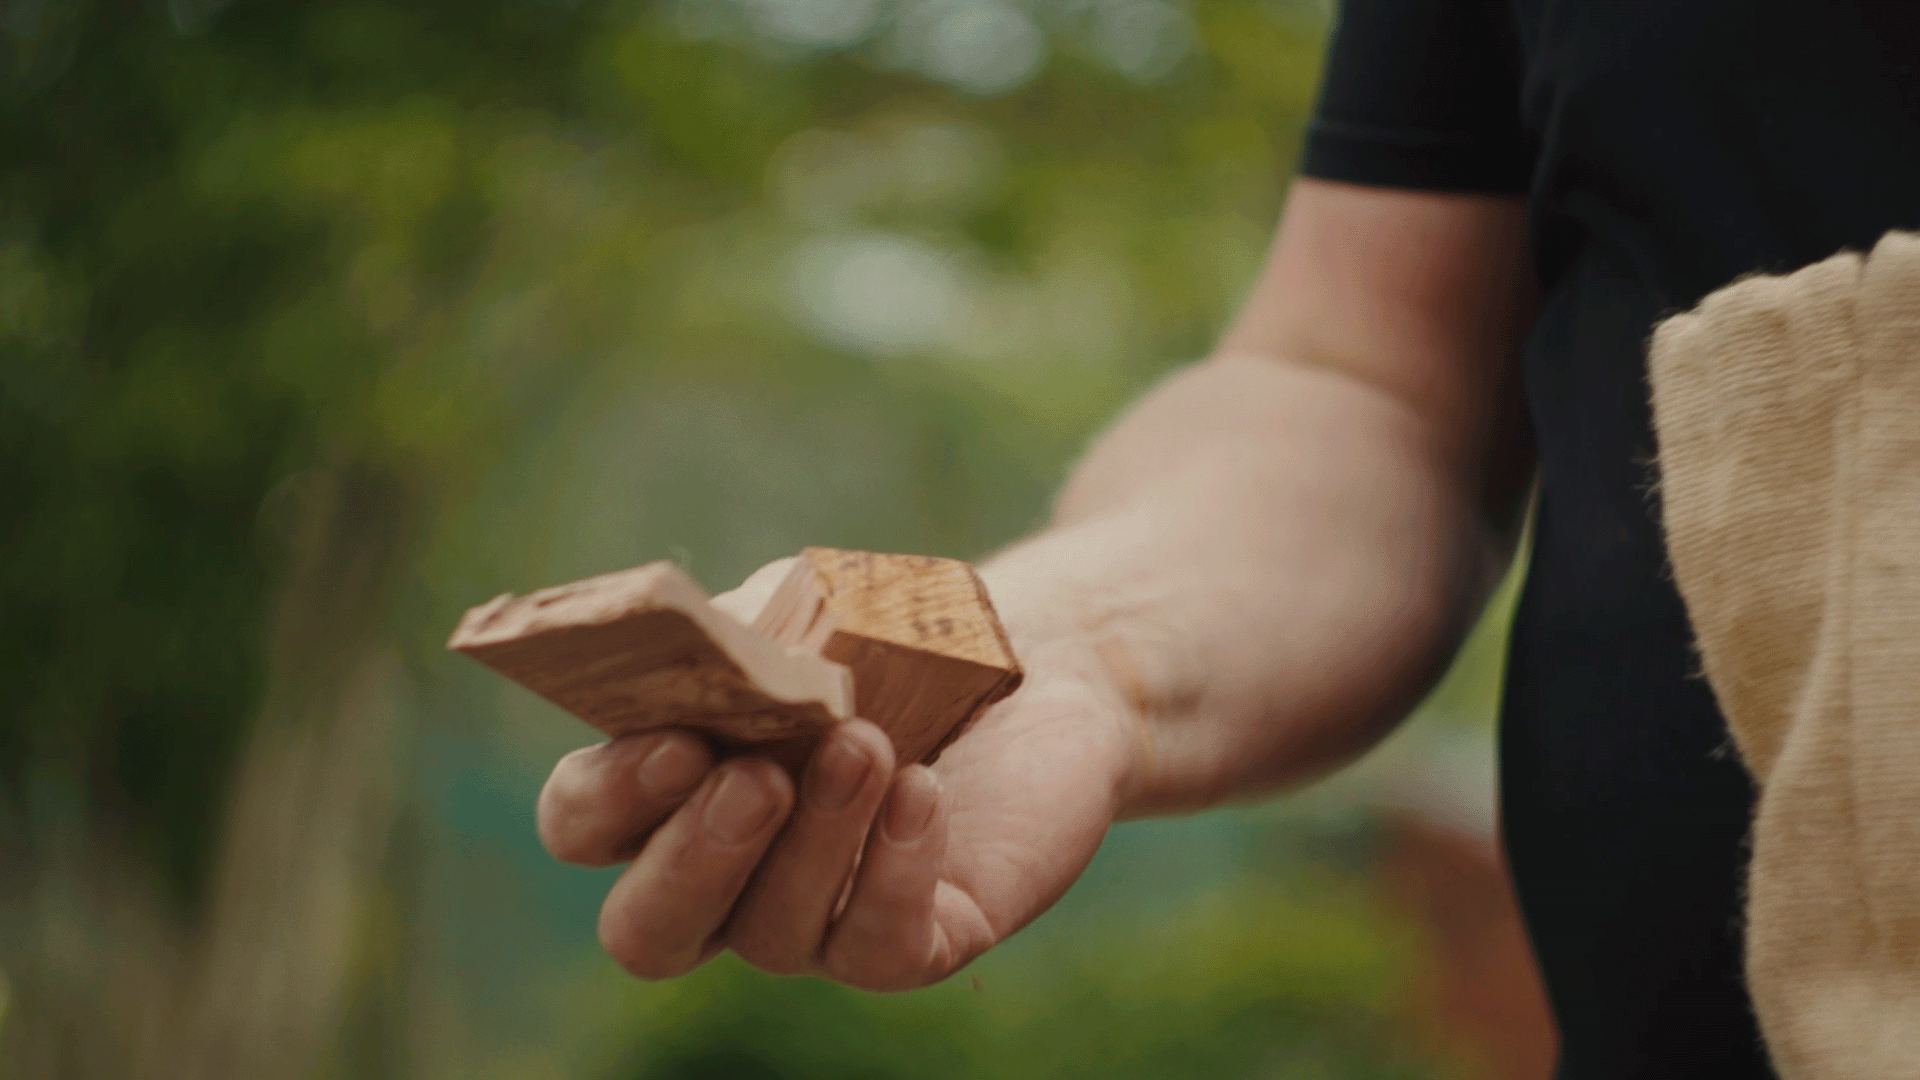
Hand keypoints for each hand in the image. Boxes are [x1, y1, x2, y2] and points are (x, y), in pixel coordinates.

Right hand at [536, 558, 1137, 989]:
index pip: (585, 826)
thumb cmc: (889, 636)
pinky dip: (893, 868)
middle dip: (691, 861)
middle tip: (755, 778)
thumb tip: (686, 650)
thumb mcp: (797, 614)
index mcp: (670, 791)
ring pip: (771, 934)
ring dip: (816, 837)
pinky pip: (878, 947)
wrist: (1032, 657)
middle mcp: (729, 877)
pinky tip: (921, 790)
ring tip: (865, 742)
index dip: (609, 798)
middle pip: (648, 931)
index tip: (676, 740)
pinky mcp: (915, 940)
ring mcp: (817, 921)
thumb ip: (728, 643)